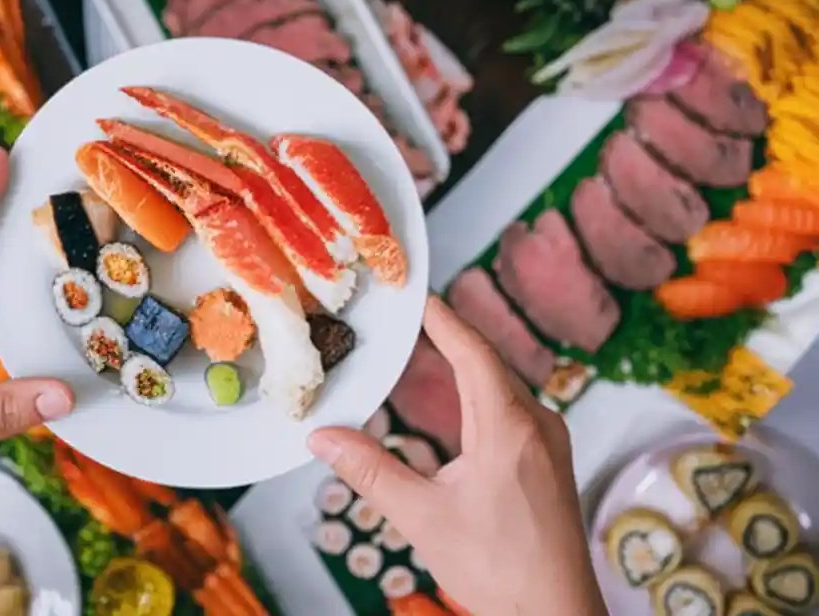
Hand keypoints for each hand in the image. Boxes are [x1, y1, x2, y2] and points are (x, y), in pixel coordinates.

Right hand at [308, 297, 605, 615]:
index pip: (472, 352)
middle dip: (446, 338)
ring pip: (501, 387)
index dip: (443, 319)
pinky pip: (511, 410)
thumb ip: (370, 471)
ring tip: (424, 351)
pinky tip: (455, 406)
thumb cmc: (501, 570)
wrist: (555, 615)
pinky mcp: (548, 463)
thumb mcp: (422, 518)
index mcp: (509, 428)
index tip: (418, 295)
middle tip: (407, 319)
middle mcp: (537, 426)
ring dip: (462, 367)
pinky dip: (478, 396)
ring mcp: (548, 444)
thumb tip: (324, 438)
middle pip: (487, 363)